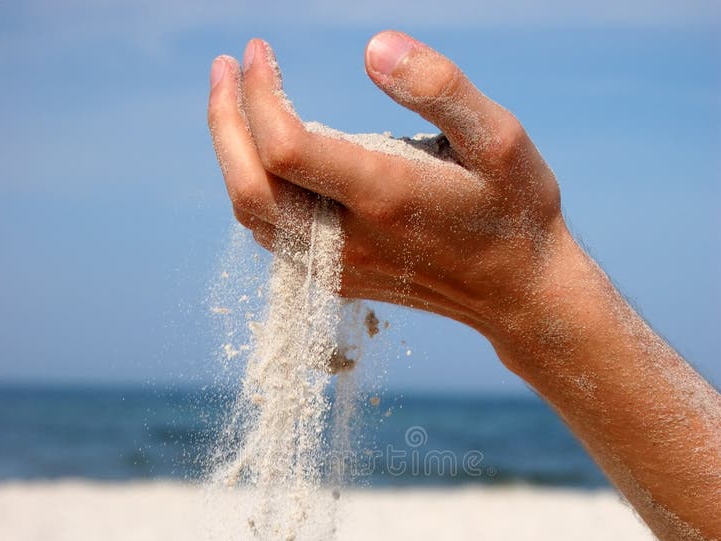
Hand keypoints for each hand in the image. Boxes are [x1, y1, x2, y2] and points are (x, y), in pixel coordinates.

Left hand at [207, 32, 574, 347]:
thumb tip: (373, 46)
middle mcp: (351, 240)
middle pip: (250, 188)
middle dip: (224, 122)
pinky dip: (255, 192)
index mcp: (384, 198)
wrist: (518, 293)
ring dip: (232, 157)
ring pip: (255, 217)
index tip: (258, 50)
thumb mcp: (498, 138)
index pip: (285, 147)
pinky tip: (266, 156)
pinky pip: (275, 238)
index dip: (258, 94)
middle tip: (224, 68)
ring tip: (234, 104)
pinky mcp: (340, 279)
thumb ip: (439, 87)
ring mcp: (340, 267)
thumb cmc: (515, 209)